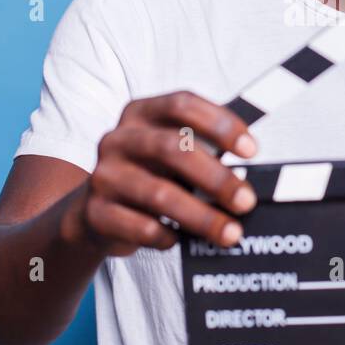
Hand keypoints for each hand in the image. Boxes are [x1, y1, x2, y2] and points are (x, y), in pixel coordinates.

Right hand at [61, 90, 258, 256]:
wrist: (93, 212)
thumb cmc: (149, 176)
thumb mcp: (170, 155)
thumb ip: (204, 153)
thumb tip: (251, 179)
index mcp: (140, 113)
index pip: (182, 104)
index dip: (220, 123)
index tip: (252, 150)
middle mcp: (118, 139)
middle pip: (172, 149)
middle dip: (216, 177)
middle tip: (246, 201)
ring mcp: (103, 176)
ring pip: (159, 194)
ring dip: (202, 216)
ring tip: (231, 233)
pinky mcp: (95, 213)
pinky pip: (141, 227)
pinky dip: (167, 236)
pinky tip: (180, 240)